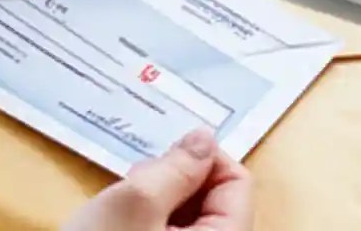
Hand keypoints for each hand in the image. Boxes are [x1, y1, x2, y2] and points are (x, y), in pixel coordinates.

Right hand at [63, 128, 253, 230]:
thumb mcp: (134, 203)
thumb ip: (177, 167)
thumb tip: (204, 139)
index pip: (238, 183)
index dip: (202, 158)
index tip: (165, 152)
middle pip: (218, 203)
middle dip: (178, 183)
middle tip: (135, 184)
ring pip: (193, 222)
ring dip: (161, 204)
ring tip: (123, 210)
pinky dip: (151, 226)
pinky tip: (121, 229)